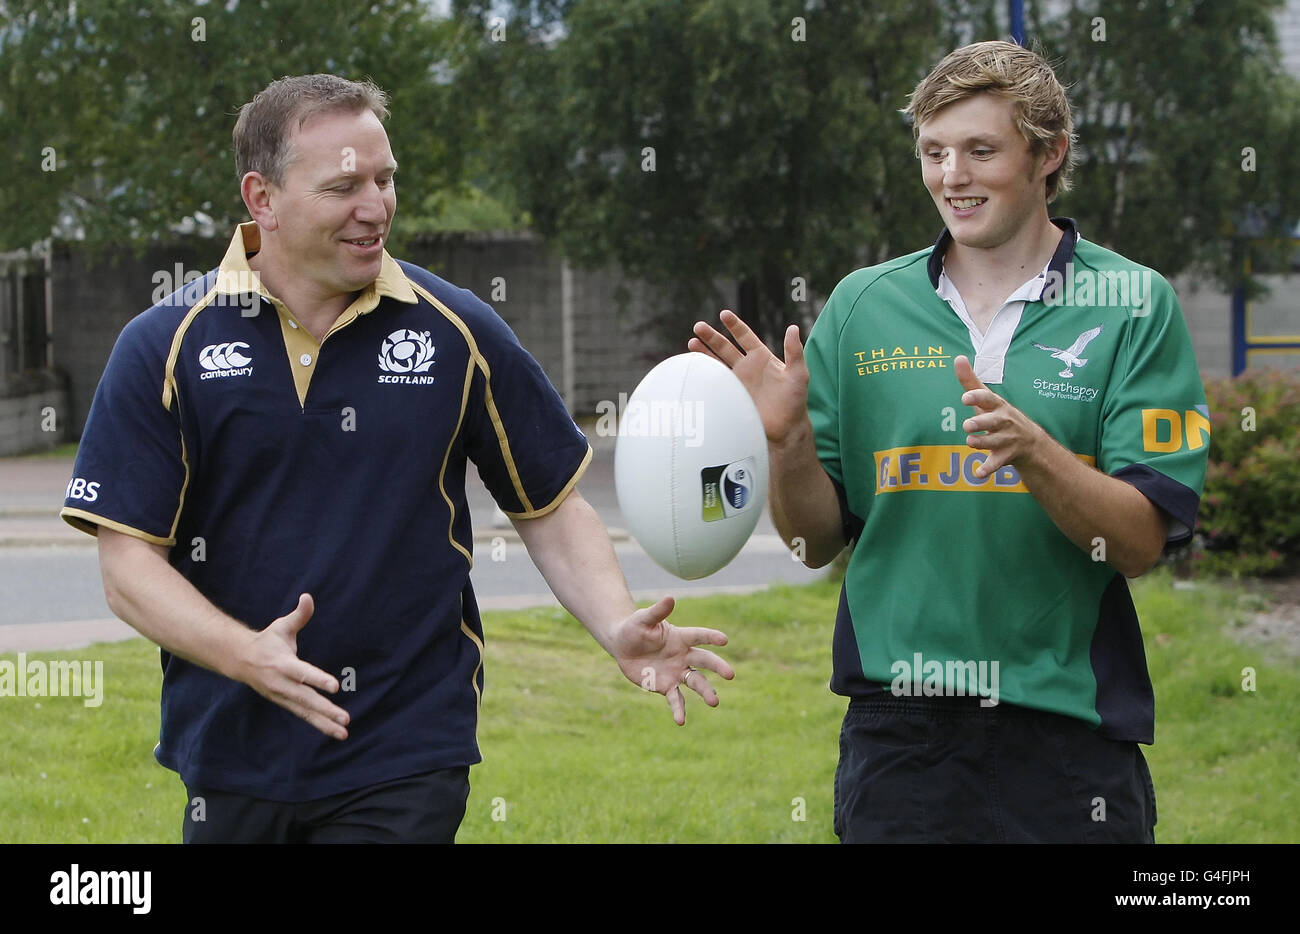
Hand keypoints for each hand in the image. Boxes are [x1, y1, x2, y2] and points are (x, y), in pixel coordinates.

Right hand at [237, 593, 351, 740]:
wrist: (240, 661)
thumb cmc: (267, 641)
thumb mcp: (281, 626)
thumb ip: (299, 615)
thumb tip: (308, 597)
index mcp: (283, 664)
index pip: (303, 673)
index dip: (318, 680)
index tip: (335, 687)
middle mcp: (282, 684)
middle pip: (306, 699)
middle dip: (326, 710)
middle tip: (345, 718)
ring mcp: (282, 696)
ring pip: (306, 712)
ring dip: (325, 724)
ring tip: (344, 733)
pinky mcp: (285, 703)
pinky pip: (304, 715)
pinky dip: (319, 724)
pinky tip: (335, 732)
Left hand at [608, 596, 734, 724]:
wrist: (623, 646)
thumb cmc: (635, 628)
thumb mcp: (643, 619)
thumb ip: (658, 611)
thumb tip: (670, 597)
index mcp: (681, 637)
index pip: (699, 636)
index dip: (711, 637)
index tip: (724, 639)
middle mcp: (684, 656)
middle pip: (705, 661)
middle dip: (718, 667)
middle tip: (730, 674)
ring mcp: (677, 672)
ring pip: (696, 682)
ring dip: (706, 691)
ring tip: (714, 702)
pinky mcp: (667, 686)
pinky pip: (676, 699)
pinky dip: (679, 710)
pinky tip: (680, 720)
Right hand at [689, 309, 808, 444]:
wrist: (786, 428)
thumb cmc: (796, 400)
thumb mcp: (799, 373)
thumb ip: (794, 352)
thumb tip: (793, 328)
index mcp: (762, 357)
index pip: (745, 336)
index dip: (734, 325)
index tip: (724, 314)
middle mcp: (747, 367)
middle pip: (725, 347)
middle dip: (712, 337)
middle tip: (698, 327)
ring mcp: (738, 382)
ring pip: (717, 363)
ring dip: (704, 353)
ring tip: (692, 343)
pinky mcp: (732, 396)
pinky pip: (716, 383)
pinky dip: (705, 376)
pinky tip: (695, 369)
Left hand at [955, 355, 1046, 477]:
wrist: (1031, 443)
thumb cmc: (1001, 416)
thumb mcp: (988, 399)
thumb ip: (970, 381)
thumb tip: (957, 358)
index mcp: (998, 406)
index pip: (988, 399)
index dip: (977, 398)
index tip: (965, 397)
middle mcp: (1004, 422)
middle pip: (993, 421)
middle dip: (980, 423)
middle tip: (967, 426)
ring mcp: (1006, 439)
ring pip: (993, 442)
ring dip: (982, 443)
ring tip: (970, 443)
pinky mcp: (1005, 456)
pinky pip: (996, 463)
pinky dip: (988, 468)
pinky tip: (978, 473)